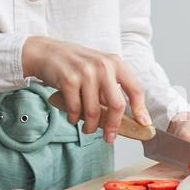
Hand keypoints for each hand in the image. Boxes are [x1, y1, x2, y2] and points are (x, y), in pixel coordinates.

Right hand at [22, 36, 151, 141]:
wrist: (46, 52)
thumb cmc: (75, 63)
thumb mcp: (98, 67)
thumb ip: (111, 86)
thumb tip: (123, 117)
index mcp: (115, 62)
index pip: (135, 89)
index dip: (140, 109)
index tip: (143, 124)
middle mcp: (103, 66)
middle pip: (117, 105)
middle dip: (114, 126)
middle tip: (110, 137)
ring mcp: (85, 73)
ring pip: (94, 111)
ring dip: (91, 126)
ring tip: (88, 129)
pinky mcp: (69, 80)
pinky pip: (76, 109)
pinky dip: (75, 118)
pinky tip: (73, 118)